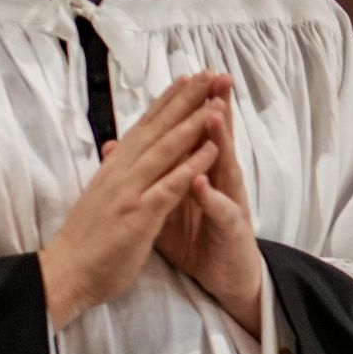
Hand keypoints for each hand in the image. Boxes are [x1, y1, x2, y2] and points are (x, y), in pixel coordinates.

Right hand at [39, 75, 220, 329]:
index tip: (187, 79)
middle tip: (209, 74)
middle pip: (157, 129)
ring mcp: (129, 192)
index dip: (166, 101)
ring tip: (216, 102)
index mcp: (113, 168)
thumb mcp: (99, 197)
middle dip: (184, 100)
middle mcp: (119, 173)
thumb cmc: (85, 239)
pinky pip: (170, 186)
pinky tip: (212, 150)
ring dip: (193, 124)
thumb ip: (112, 172)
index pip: (143, 127)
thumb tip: (115, 148)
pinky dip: (191, 165)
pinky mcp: (139, 215)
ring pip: (165, 150)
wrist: (64, 275)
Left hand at [154, 74, 263, 331]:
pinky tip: (201, 181)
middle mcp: (221, 182)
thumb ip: (152, 173)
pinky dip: (211, 196)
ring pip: (225, 168)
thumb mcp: (167, 203)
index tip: (190, 75)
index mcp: (203, 173)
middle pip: (219, 140)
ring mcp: (229, 204)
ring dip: (219, 141)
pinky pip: (221, 211)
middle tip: (216, 78)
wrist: (223, 278)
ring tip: (212, 115)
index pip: (198, 133)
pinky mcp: (232, 230)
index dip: (195, 106)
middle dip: (218, 108)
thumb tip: (120, 145)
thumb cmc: (197, 239)